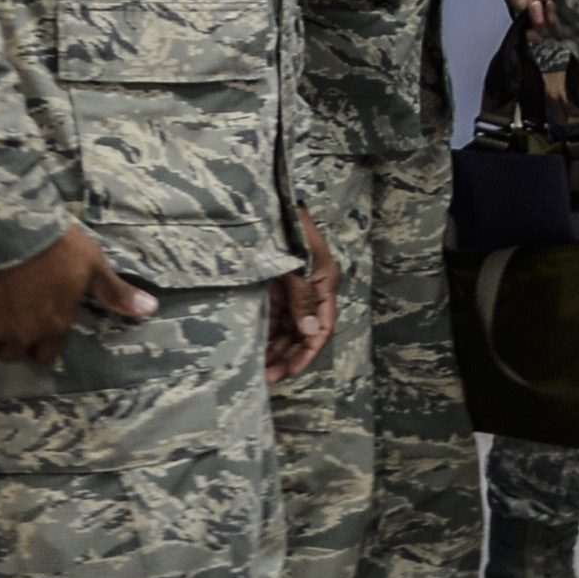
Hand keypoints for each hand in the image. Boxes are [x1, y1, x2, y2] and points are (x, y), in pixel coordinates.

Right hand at [0, 225, 152, 364]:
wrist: (5, 226)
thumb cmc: (55, 245)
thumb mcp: (92, 265)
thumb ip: (116, 293)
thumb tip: (151, 310)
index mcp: (54, 327)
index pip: (46, 356)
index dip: (44, 341)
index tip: (41, 323)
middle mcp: (21, 335)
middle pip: (14, 353)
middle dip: (16, 339)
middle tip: (16, 315)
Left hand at [268, 211, 339, 381]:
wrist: (269, 199)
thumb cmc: (290, 226)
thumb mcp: (300, 263)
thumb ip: (303, 297)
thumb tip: (310, 333)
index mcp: (325, 284)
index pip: (322, 328)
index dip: (308, 353)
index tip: (290, 372)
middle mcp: (311, 290)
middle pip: (302, 332)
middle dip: (287, 356)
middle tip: (267, 378)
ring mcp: (292, 287)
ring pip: (286, 327)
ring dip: (275, 347)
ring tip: (258, 369)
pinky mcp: (274, 284)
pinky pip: (272, 315)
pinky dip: (265, 331)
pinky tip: (253, 346)